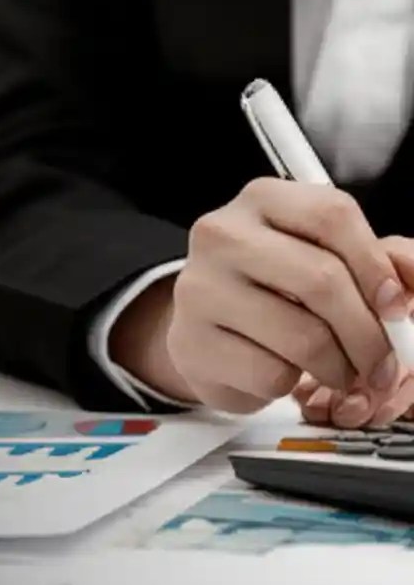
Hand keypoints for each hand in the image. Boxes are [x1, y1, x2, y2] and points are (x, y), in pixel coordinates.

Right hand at [111, 178, 410, 425]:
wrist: (206, 329)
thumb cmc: (272, 290)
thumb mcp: (325, 258)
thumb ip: (380, 261)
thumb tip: (413, 278)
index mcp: (261, 200)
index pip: (331, 215)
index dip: (376, 265)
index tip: (395, 305)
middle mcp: (221, 235)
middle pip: (321, 279)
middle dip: (368, 333)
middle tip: (383, 361)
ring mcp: (199, 288)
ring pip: (302, 336)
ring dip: (339, 367)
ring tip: (340, 372)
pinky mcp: (192, 342)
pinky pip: (271, 373)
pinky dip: (293, 384)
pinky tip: (287, 373)